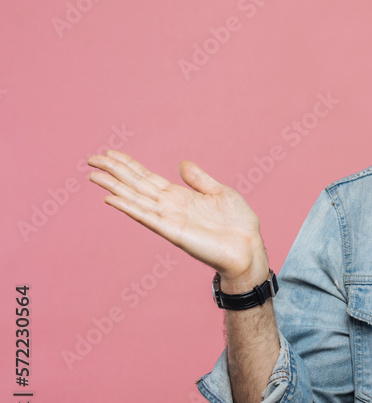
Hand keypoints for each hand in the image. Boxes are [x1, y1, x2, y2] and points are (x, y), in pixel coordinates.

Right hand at [87, 150, 266, 283]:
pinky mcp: (173, 232)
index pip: (147, 178)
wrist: (249, 249)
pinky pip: (146, 217)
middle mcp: (170, 207)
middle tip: (91, 159)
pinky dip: (128, 207)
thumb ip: (199, 179)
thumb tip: (182, 163)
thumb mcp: (220, 193)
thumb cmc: (238, 224)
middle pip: (136, 185)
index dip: (129, 165)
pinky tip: (111, 198)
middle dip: (114, 172)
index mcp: (180, 196)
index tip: (109, 153)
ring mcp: (169, 219)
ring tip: (94, 175)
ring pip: (135, 199)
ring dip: (114, 187)